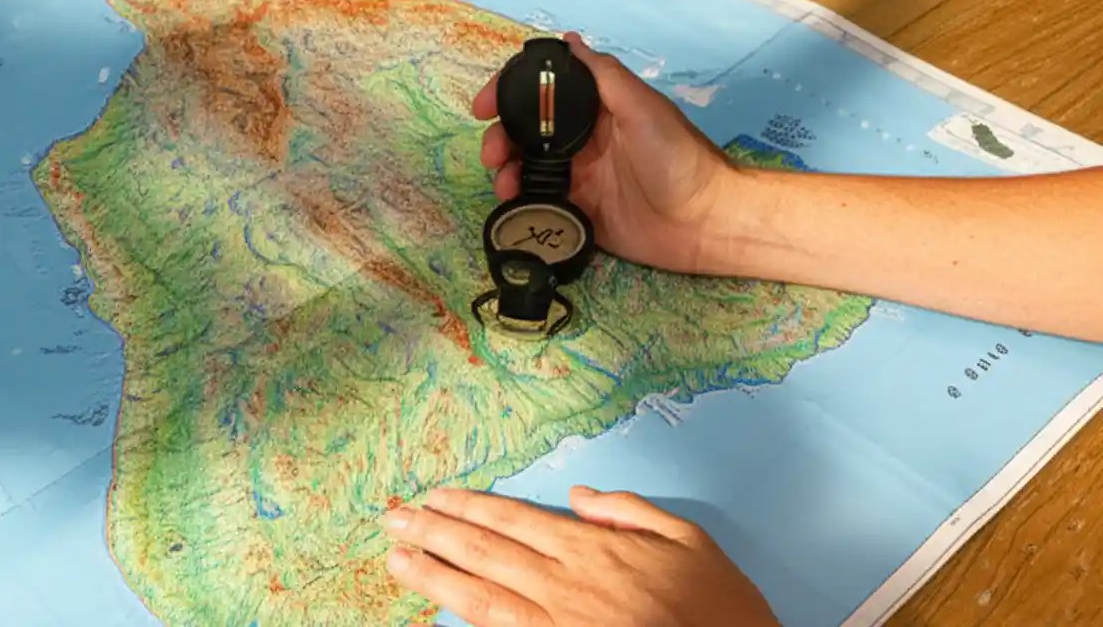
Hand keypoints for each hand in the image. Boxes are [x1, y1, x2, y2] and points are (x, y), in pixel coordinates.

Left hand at [382, 486, 779, 626]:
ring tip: (397, 556)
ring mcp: (558, 625)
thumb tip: (577, 496)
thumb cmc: (718, 607)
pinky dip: (467, 622)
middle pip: (485, 552)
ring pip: (481, 595)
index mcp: (593, 548)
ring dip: (434, 574)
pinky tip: (438, 613)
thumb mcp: (689, 538)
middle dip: (434, 532)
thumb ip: (629, 510)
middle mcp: (566, 584)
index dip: (468, 508)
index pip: (514, 520)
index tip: (433, 498)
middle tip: (391, 518)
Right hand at [474, 32, 736, 272]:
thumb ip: (603, 75)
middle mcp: (583, 140)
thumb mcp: (642, 106)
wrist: (704, 222)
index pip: (542, 94)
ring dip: (506, 172)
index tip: (483, 106)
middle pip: (526, 133)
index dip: (508, 94)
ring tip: (504, 184)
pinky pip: (539, 204)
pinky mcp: (579, 212)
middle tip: (491, 155)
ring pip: (527, 169)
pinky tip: (514, 205)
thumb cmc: (678, 157)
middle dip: (500, 139)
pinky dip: (521, 203)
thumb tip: (568, 40)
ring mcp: (580, 177)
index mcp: (596, 110)